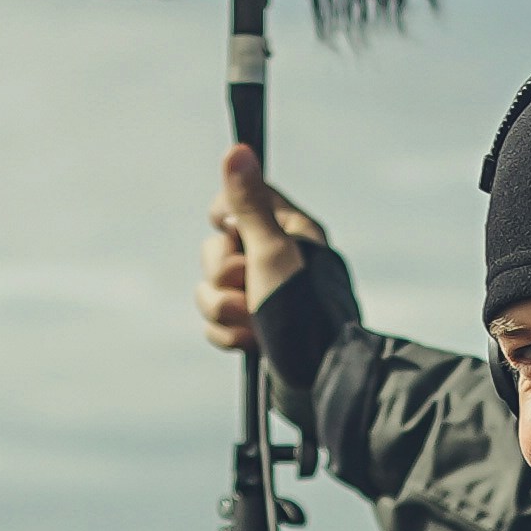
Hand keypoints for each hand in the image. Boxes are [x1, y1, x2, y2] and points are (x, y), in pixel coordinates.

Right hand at [201, 145, 332, 359]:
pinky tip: (252, 343)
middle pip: (216, 248)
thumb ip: (248, 205)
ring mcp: (263, 296)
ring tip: (254, 324)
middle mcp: (276, 259)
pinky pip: (217, 321)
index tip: (227, 226)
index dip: (225, 213)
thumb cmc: (305, 313)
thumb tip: (238, 149)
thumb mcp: (272, 252)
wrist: (320, 381)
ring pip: (211, 288)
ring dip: (224, 309)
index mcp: (290, 231)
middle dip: (224, 274)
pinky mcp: (253, 328)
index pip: (242, 198)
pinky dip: (228, 333)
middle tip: (252, 289)